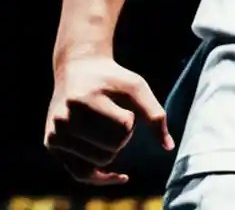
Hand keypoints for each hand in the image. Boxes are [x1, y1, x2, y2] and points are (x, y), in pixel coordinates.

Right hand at [44, 55, 173, 184]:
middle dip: (123, 137)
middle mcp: (63, 118)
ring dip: (112, 148)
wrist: (78, 70)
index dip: (131, 120)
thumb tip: (168, 147)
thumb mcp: (136, 87)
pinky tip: (120, 177)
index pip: (123, 126)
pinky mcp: (52, 144)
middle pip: (111, 148)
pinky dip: (101, 178)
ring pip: (100, 161)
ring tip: (106, 127)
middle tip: (114, 117)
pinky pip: (80, 173)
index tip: (123, 106)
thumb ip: (155, 115)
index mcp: (83, 99)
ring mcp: (55, 133)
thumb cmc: (112, 79)